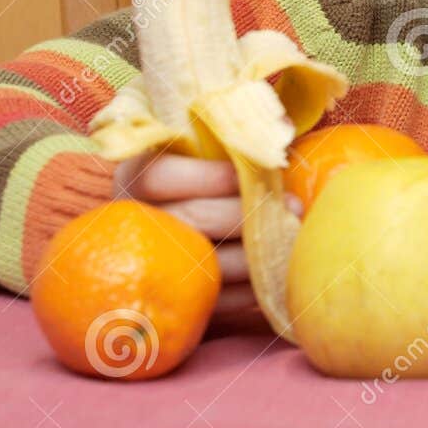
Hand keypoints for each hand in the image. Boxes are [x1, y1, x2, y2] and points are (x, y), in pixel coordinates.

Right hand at [112, 150, 303, 322]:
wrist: (176, 231)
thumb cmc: (202, 180)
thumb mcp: (201, 153)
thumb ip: (233, 138)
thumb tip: (283, 123)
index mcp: (135, 178)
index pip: (160, 176)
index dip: (206, 176)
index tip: (245, 174)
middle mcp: (136, 223)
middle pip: (189, 220)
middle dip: (245, 214)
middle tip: (291, 205)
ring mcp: (153, 268)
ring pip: (205, 265)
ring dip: (255, 254)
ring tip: (292, 236)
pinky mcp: (177, 304)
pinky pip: (218, 302)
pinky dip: (251, 289)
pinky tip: (280, 270)